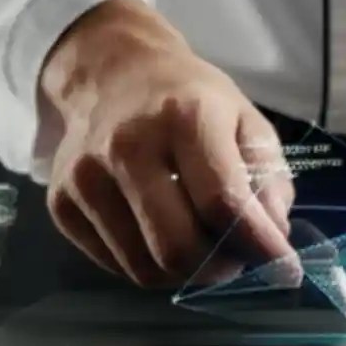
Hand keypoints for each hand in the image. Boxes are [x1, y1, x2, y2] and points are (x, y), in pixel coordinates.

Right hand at [40, 0, 297, 288]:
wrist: (112, 72)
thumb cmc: (189, 100)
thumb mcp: (244, 120)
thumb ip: (268, 179)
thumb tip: (272, 239)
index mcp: (184, 117)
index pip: (222, 203)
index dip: (258, 245)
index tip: (284, 268)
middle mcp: (127, 146)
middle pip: (178, 247)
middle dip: (219, 269)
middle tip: (236, 260)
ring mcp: (86, 178)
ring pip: (145, 268)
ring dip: (185, 273)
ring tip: (202, 248)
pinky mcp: (61, 204)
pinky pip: (115, 265)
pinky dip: (149, 265)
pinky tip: (162, 236)